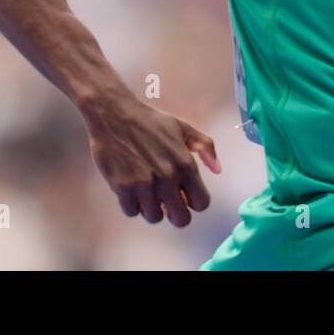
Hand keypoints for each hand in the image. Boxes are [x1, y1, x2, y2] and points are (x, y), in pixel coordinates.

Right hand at [81, 93, 221, 226]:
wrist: (115, 115)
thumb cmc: (151, 122)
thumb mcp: (184, 128)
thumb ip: (206, 147)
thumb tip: (218, 170)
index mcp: (185, 164)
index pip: (201, 203)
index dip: (194, 202)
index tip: (185, 196)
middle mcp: (167, 177)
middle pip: (181, 219)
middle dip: (176, 213)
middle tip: (167, 202)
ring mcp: (144, 184)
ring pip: (154, 218)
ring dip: (152, 208)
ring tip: (148, 192)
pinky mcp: (122, 188)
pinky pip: (131, 212)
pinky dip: (132, 205)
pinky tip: (133, 190)